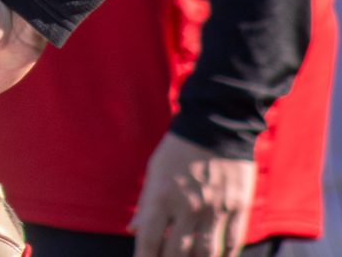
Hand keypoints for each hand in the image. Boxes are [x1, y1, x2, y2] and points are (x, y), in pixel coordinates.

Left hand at [132, 131, 255, 256]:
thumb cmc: (179, 150)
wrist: (216, 126)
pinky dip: (224, 256)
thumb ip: (145, 204)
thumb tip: (133, 231)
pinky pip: (232, 242)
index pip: (150, 239)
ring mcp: (216, 209)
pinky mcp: (239, 208)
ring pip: (206, 252)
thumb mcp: (154, 171)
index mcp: (163, 196)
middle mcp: (188, 206)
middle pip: (178, 251)